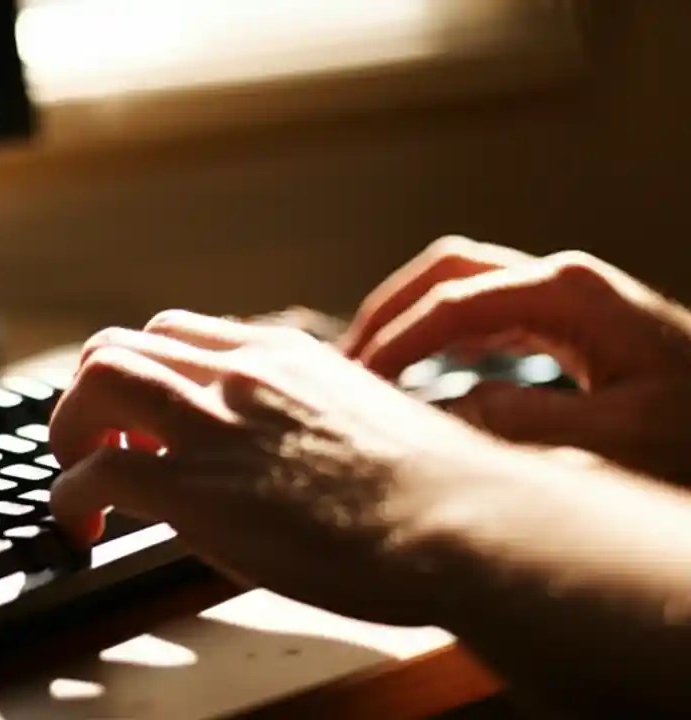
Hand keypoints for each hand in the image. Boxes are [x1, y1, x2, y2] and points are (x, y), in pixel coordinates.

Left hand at [47, 311, 504, 625]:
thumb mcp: (371, 419)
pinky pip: (94, 472)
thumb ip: (314, 414)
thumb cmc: (440, 490)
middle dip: (94, 393)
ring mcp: (214, 424)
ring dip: (70, 429)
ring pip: (97, 380)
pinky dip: (69, 494)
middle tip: (103, 443)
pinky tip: (82, 525)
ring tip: (80, 475)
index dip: (147, 374)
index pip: (179, 334)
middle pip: (123, 343)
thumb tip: (292, 447)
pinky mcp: (193, 489)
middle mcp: (241, 373)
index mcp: (285, 354)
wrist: (461, 523)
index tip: (146, 418)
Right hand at [340, 236, 690, 483]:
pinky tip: (416, 370)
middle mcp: (562, 281)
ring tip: (366, 364)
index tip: (354, 383)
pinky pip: (483, 311)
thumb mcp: (616, 437)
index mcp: (569, 293)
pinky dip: (438, 334)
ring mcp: (564, 297)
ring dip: (409, 317)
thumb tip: (436, 413)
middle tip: (344, 361)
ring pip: (461, 283)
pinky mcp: (567, 323)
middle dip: (389, 310)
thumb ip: (521, 421)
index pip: (453, 302)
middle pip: (448, 270)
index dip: (395, 340)